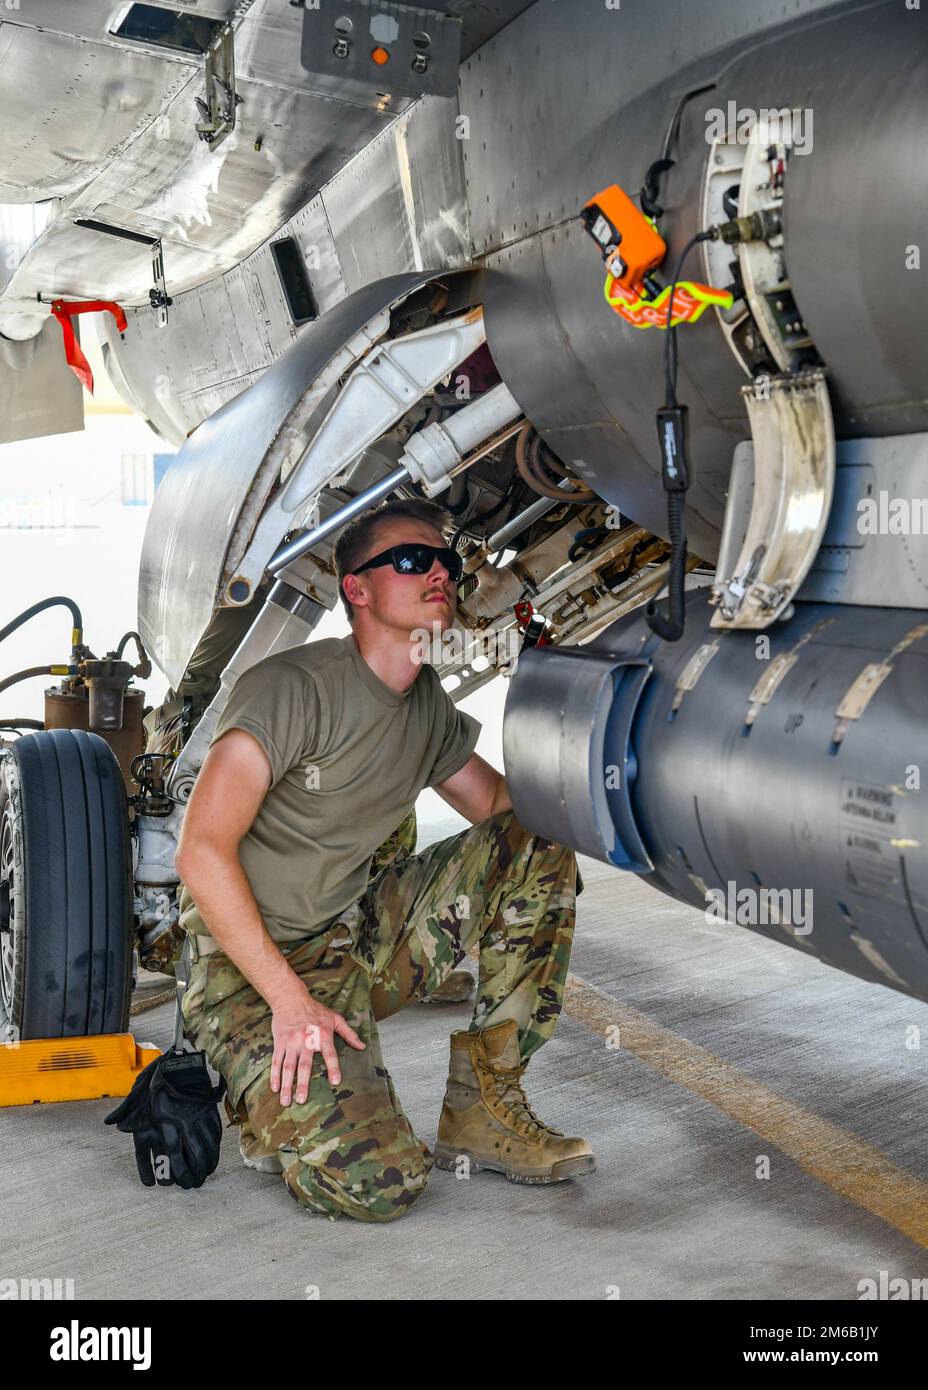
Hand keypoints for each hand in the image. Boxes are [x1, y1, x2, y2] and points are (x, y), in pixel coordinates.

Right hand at [270, 987, 364, 1106]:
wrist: (291, 999)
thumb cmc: (315, 1010)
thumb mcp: (335, 1018)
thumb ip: (349, 1033)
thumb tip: (362, 1046)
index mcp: (322, 1035)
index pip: (330, 1054)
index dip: (333, 1067)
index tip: (335, 1082)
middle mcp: (306, 1040)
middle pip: (304, 1065)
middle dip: (302, 1084)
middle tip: (302, 1101)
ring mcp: (291, 1042)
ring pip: (288, 1066)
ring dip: (287, 1084)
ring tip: (286, 1101)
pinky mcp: (280, 1042)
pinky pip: (276, 1061)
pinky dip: (274, 1075)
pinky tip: (275, 1088)